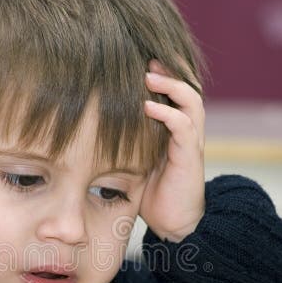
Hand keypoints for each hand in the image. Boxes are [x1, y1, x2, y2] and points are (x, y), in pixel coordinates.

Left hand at [139, 60, 205, 242]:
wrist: (176, 225)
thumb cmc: (153, 194)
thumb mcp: (136, 161)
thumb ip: (126, 141)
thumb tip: (90, 127)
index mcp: (175, 129)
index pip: (174, 92)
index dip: (163, 73)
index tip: (138, 59)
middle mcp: (187, 130)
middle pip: (187, 87)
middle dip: (169, 70)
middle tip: (147, 57)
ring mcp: (190, 142)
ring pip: (191, 101)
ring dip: (171, 85)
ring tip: (149, 75)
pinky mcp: (190, 157)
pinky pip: (184, 127)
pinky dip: (168, 114)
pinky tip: (149, 106)